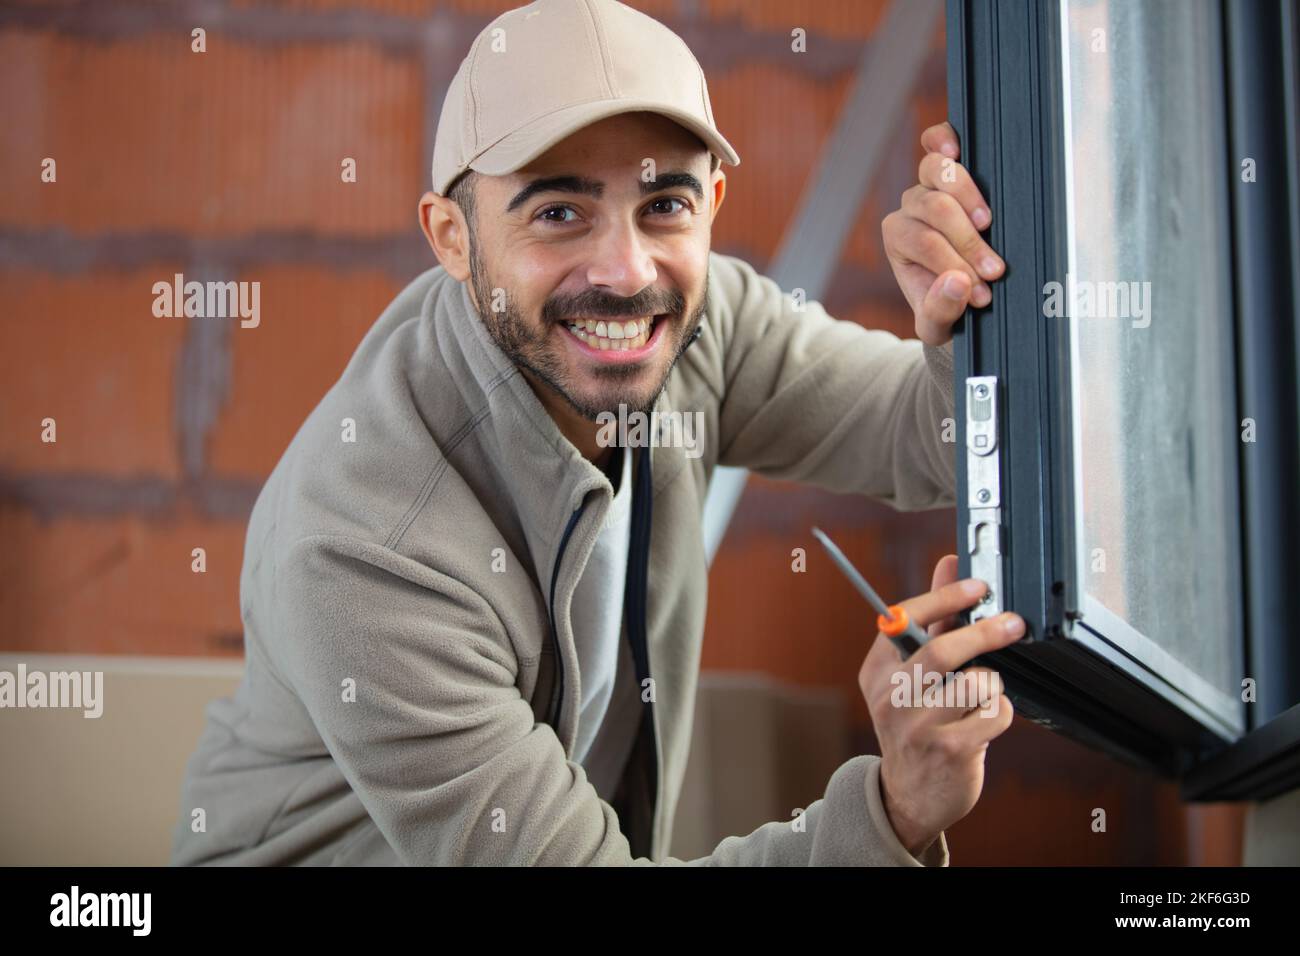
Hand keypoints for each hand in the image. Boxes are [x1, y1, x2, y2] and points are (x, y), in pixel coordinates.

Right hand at [857, 554, 1022, 855]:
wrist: (909, 794)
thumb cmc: (914, 722)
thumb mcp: (911, 671)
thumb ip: (933, 617)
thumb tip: (950, 563)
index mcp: (877, 669)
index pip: (904, 618)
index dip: (945, 597)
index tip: (978, 586)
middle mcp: (890, 697)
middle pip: (943, 650)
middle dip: (985, 632)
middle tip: (1013, 623)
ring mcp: (918, 726)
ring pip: (977, 682)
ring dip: (991, 684)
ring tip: (978, 696)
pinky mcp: (950, 751)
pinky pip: (995, 713)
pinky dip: (1000, 712)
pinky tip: (982, 724)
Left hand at [881, 122, 1005, 346]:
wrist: (959, 293)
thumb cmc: (946, 304)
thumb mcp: (937, 322)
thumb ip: (940, 309)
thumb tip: (957, 283)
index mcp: (899, 239)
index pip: (925, 244)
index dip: (954, 263)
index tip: (981, 293)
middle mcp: (910, 208)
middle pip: (935, 208)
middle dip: (968, 242)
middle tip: (994, 271)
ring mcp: (928, 184)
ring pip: (938, 173)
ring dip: (968, 196)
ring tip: (987, 225)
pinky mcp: (950, 168)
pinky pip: (938, 142)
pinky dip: (945, 141)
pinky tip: (958, 151)